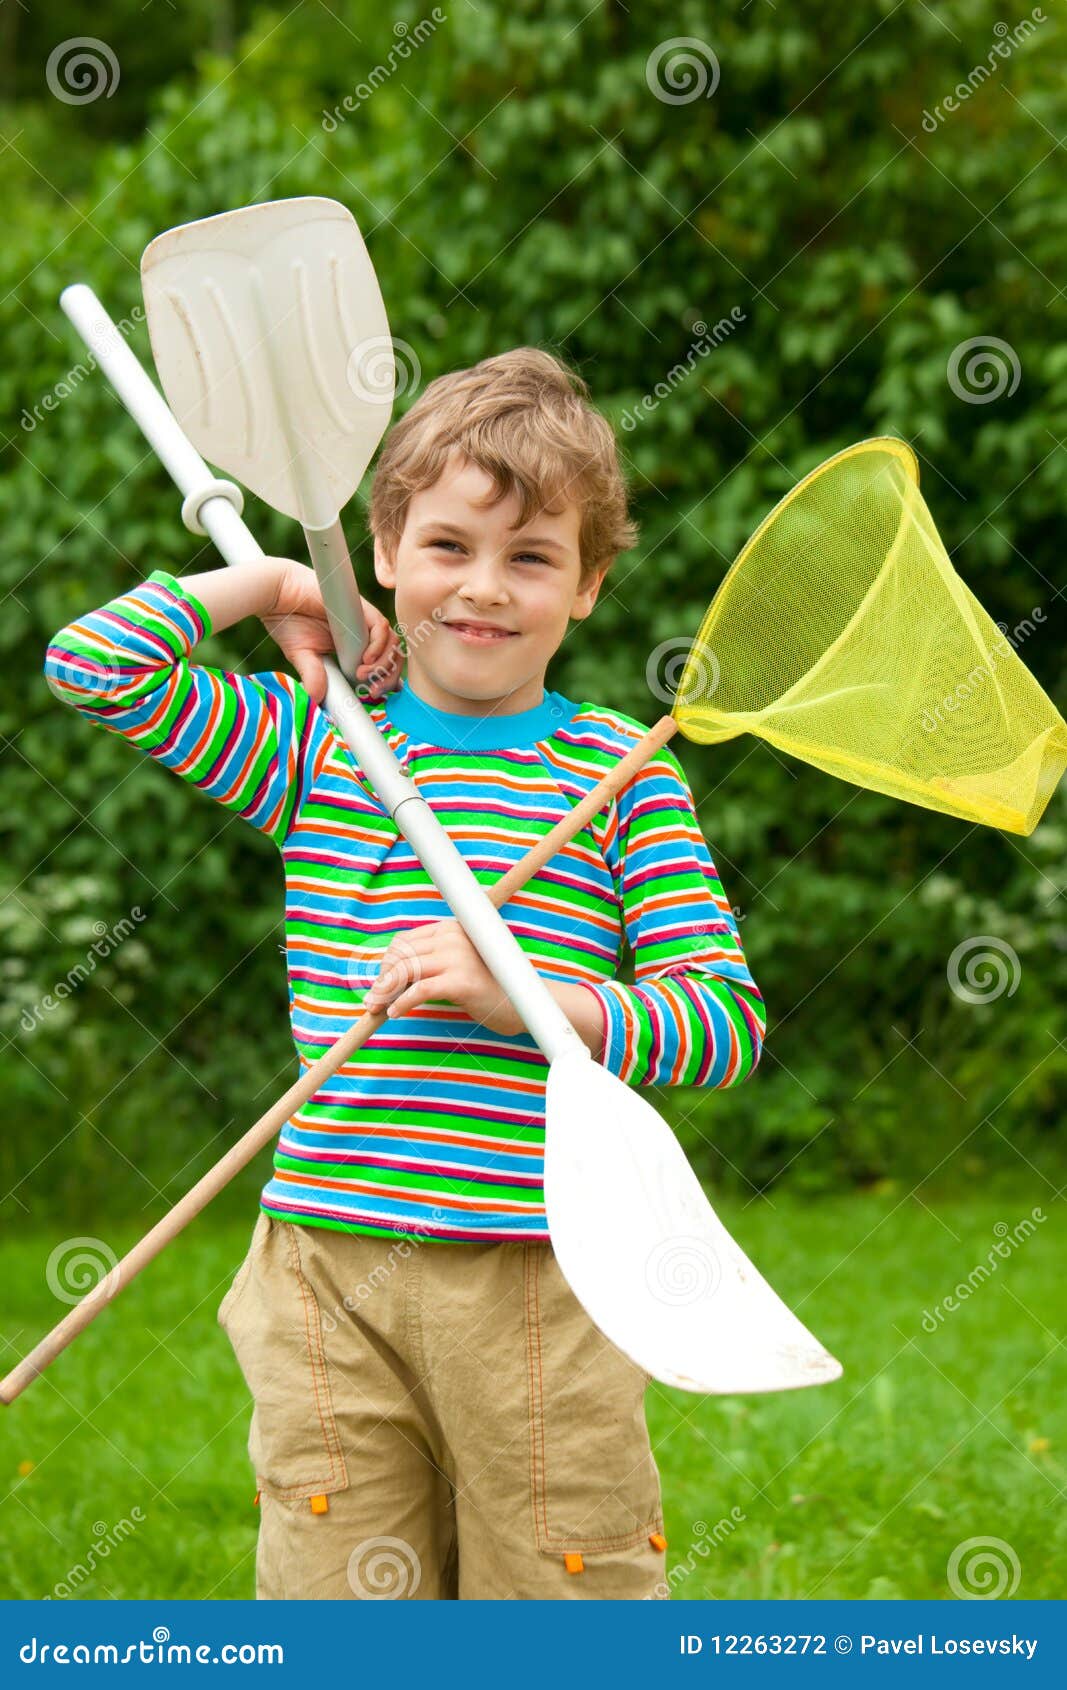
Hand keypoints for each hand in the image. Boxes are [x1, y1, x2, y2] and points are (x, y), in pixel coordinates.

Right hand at [261, 556, 402, 703]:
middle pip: (393, 656)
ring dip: (383, 664)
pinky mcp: (360, 608)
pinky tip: (365, 659)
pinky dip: (378, 645)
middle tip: (374, 691)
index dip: (385, 681)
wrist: (278, 596)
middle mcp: (363, 633)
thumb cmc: (288, 621)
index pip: (382, 665)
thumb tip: (316, 699)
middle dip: (389, 677)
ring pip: (391, 643)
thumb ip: (314, 676)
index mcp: (353, 646)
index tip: (375, 696)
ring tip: (362, 674)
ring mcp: (363, 620)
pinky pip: (381, 627)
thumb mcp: (302, 657)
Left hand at [362, 919, 523, 1036]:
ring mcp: (457, 956)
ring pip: (405, 970)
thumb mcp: (456, 965)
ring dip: (386, 991)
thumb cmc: (486, 987)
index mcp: (450, 928)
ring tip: (380, 1008)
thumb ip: (431, 962)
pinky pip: (419, 990)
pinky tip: (396, 1013)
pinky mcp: (461, 980)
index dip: (387, 964)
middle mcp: (452, 936)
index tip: (381, 984)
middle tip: (374, 1000)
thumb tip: (388, 977)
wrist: (521, 1003)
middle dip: (382, 978)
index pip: (404, 941)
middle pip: (401, 955)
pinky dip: (402, 1003)